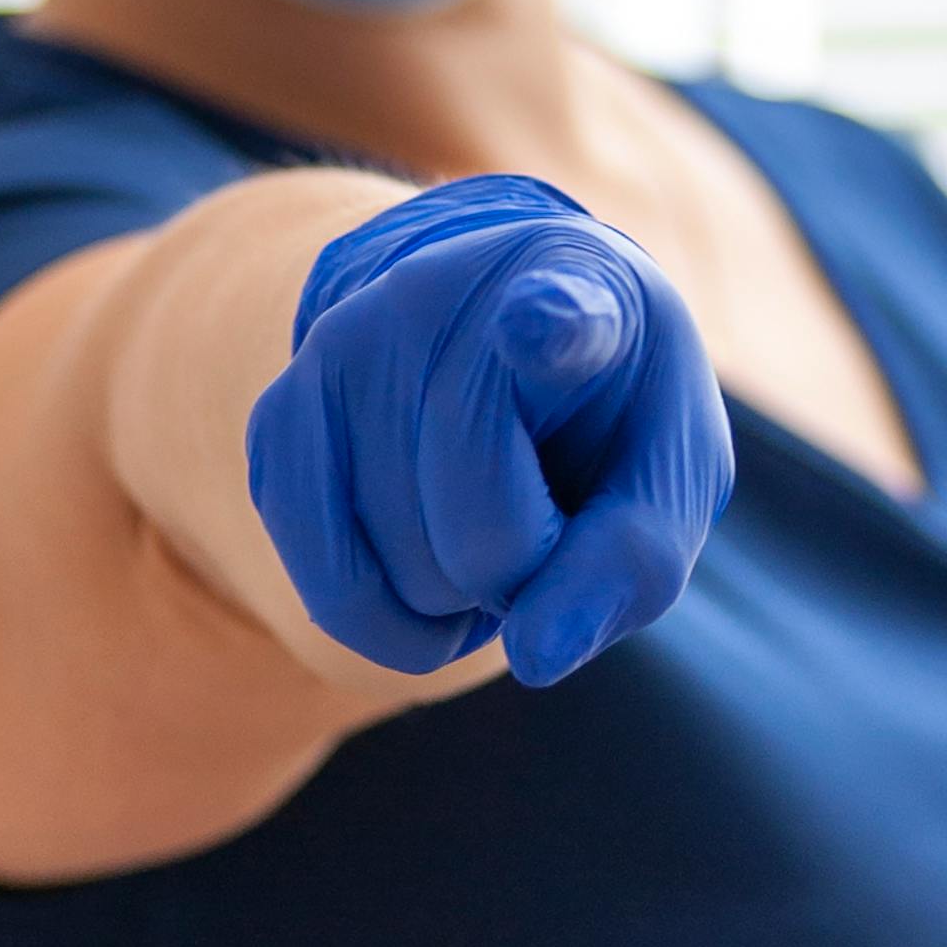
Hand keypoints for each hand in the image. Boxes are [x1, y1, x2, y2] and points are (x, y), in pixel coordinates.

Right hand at [243, 177, 734, 689]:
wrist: (500, 334)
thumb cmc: (607, 415)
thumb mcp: (669, 471)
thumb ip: (635, 560)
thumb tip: (536, 658)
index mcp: (575, 288)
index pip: (558, 314)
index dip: (551, 325)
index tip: (541, 325)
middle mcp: (441, 299)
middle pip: (484, 531)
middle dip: (528, 570)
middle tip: (547, 512)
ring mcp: (346, 348)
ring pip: (403, 570)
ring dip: (459, 599)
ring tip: (487, 523)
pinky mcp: (278, 413)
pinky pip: (328, 588)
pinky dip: (390, 626)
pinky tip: (430, 573)